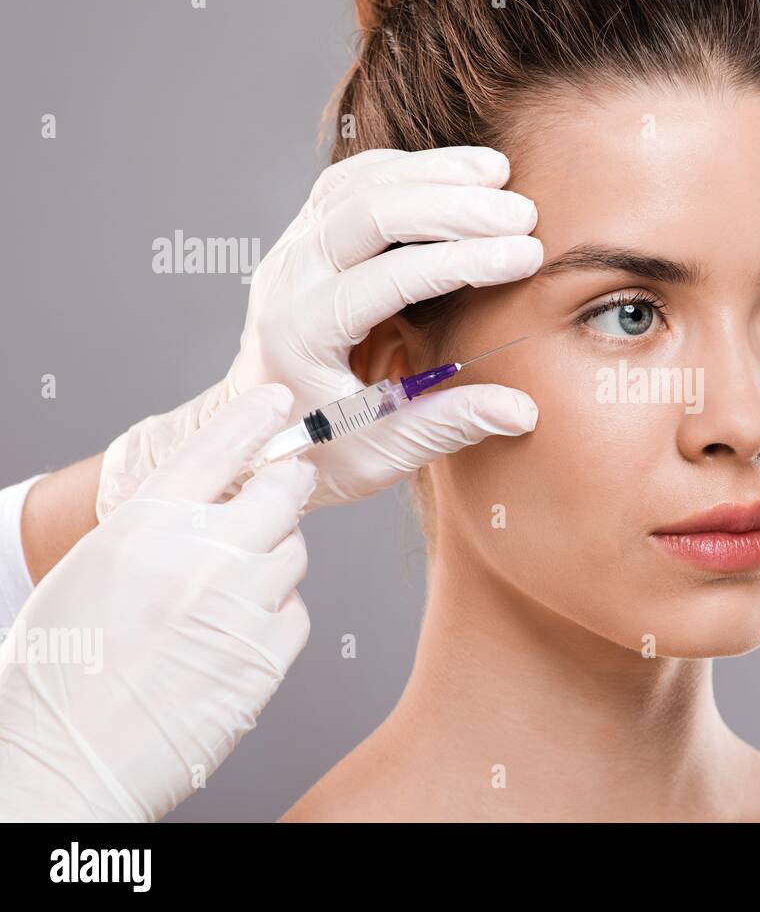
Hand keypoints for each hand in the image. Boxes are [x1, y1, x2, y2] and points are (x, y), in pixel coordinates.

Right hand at [0, 385, 314, 821]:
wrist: (62, 758)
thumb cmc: (60, 670)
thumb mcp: (95, 569)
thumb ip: (159, 527)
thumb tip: (214, 500)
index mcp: (146, 525)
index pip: (219, 447)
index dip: (255, 420)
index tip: (278, 404)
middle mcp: (202, 555)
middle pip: (284, 492)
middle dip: (285, 489)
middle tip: (278, 497)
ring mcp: (240, 605)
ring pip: (294, 553)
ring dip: (273, 561)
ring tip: (225, 594)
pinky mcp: (266, 655)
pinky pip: (296, 613)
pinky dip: (275, 617)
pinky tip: (233, 637)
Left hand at [97, 146, 542, 517]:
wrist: (257, 434)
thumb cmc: (318, 448)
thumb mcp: (380, 453)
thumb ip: (447, 426)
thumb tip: (522, 410)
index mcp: (301, 334)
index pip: (390, 277)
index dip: (464, 260)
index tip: (528, 257)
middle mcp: (288, 278)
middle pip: (370, 212)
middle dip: (455, 206)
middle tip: (525, 214)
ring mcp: (292, 249)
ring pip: (359, 182)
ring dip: (434, 173)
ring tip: (501, 174)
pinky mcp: (305, 235)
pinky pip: (352, 181)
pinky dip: (407, 170)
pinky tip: (458, 174)